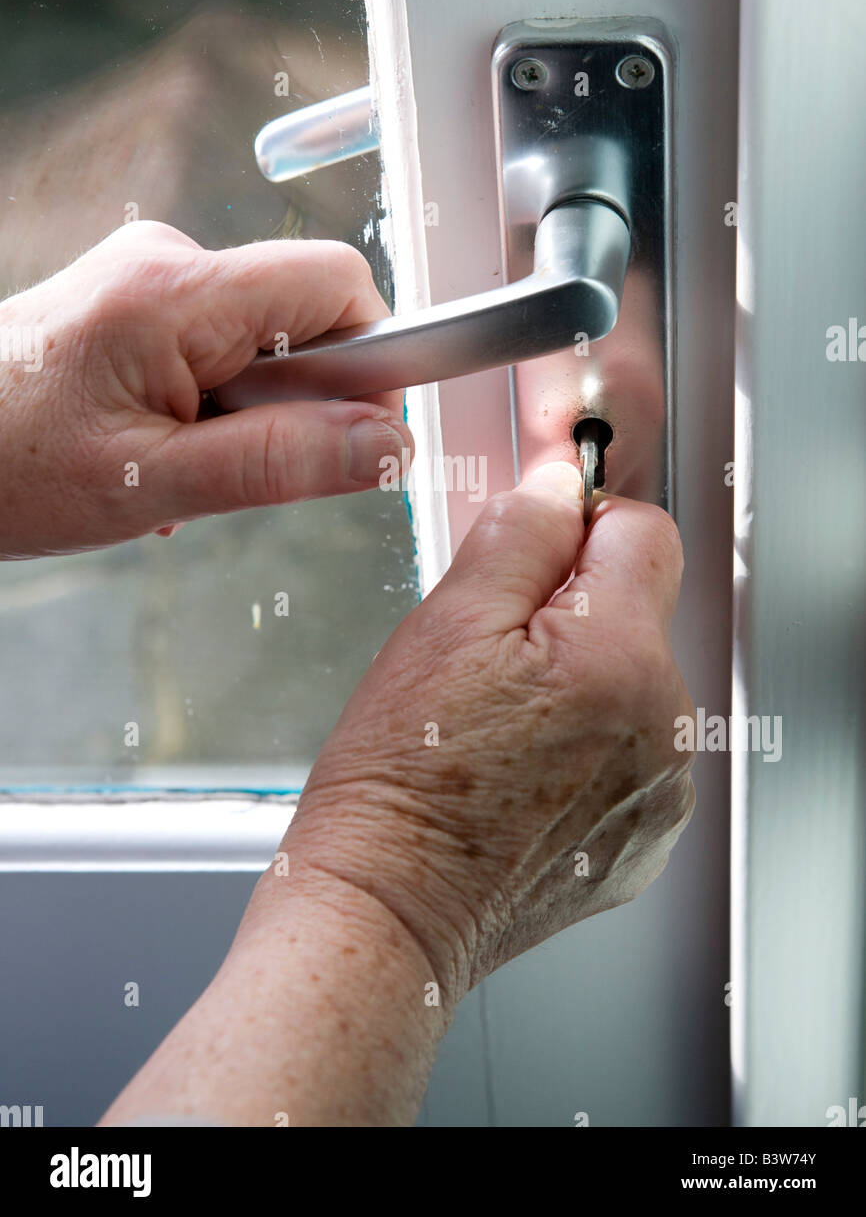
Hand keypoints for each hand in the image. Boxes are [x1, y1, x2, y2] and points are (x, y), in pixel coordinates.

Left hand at [0, 220, 412, 557]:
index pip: (337, 284)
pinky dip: (215, 403)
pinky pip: (223, 343)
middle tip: (228, 465)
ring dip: (249, 414)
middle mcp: (166, 260)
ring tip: (177, 464)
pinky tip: (162, 445)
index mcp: (173, 292)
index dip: (370, 360)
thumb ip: (280, 462)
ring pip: (267, 339)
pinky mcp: (139, 296)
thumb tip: (388, 446)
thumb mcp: (152, 481)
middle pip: (306, 315)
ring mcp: (150, 273)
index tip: (356, 435)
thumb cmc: (5, 462)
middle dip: (297, 404)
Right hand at [285, 463, 695, 999]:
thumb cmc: (400, 779)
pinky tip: (517, 775)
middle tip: (486, 664)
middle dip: (569, 614)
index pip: (645, 530)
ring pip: (630, 682)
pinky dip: (584, 750)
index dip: (579, 528)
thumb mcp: (445, 622)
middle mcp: (665, 725)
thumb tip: (560, 488)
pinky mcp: (644, 837)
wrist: (389, 908)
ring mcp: (662, 790)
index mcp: (621, 657)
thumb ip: (519, 535)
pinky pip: (629, 754)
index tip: (533, 558)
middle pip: (637, 611)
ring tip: (495, 730)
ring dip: (578, 683)